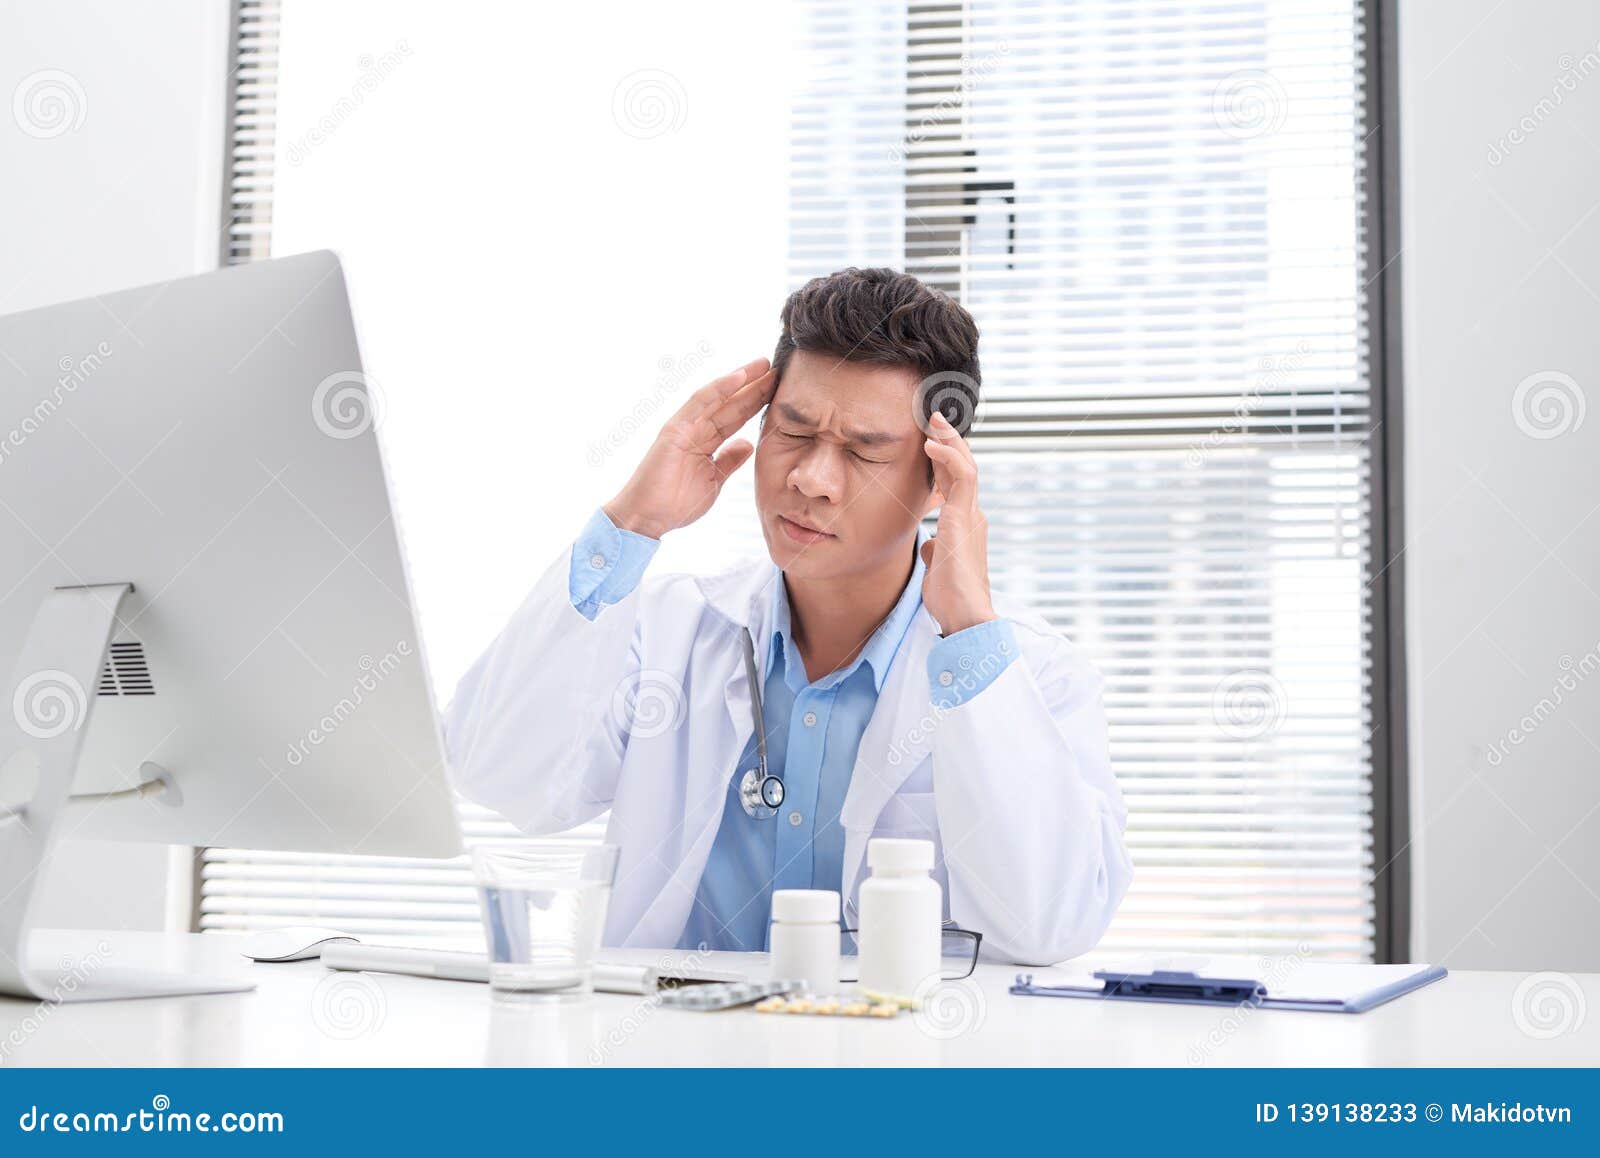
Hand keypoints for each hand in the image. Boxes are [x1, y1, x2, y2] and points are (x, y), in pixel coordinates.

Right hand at [605, 357, 775, 538]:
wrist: (647, 518)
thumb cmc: (675, 503)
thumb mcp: (714, 480)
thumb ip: (729, 460)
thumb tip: (747, 445)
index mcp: (705, 442)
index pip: (736, 417)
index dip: (757, 403)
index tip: (779, 390)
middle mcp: (695, 430)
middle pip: (731, 405)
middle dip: (755, 387)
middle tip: (778, 370)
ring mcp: (685, 427)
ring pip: (719, 399)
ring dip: (742, 381)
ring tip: (764, 365)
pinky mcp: (675, 428)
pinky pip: (700, 403)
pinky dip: (720, 388)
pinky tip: (740, 376)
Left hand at [919, 411, 996, 634]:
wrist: (964, 613)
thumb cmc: (950, 596)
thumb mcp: (936, 567)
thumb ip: (934, 550)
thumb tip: (927, 544)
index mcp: (965, 525)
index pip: (954, 483)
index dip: (943, 460)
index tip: (929, 441)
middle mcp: (971, 515)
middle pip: (962, 467)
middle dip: (948, 441)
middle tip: (932, 418)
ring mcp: (971, 515)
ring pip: (965, 465)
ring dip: (949, 440)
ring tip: (933, 420)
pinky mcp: (965, 518)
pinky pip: (961, 477)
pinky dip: (947, 457)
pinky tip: (931, 445)